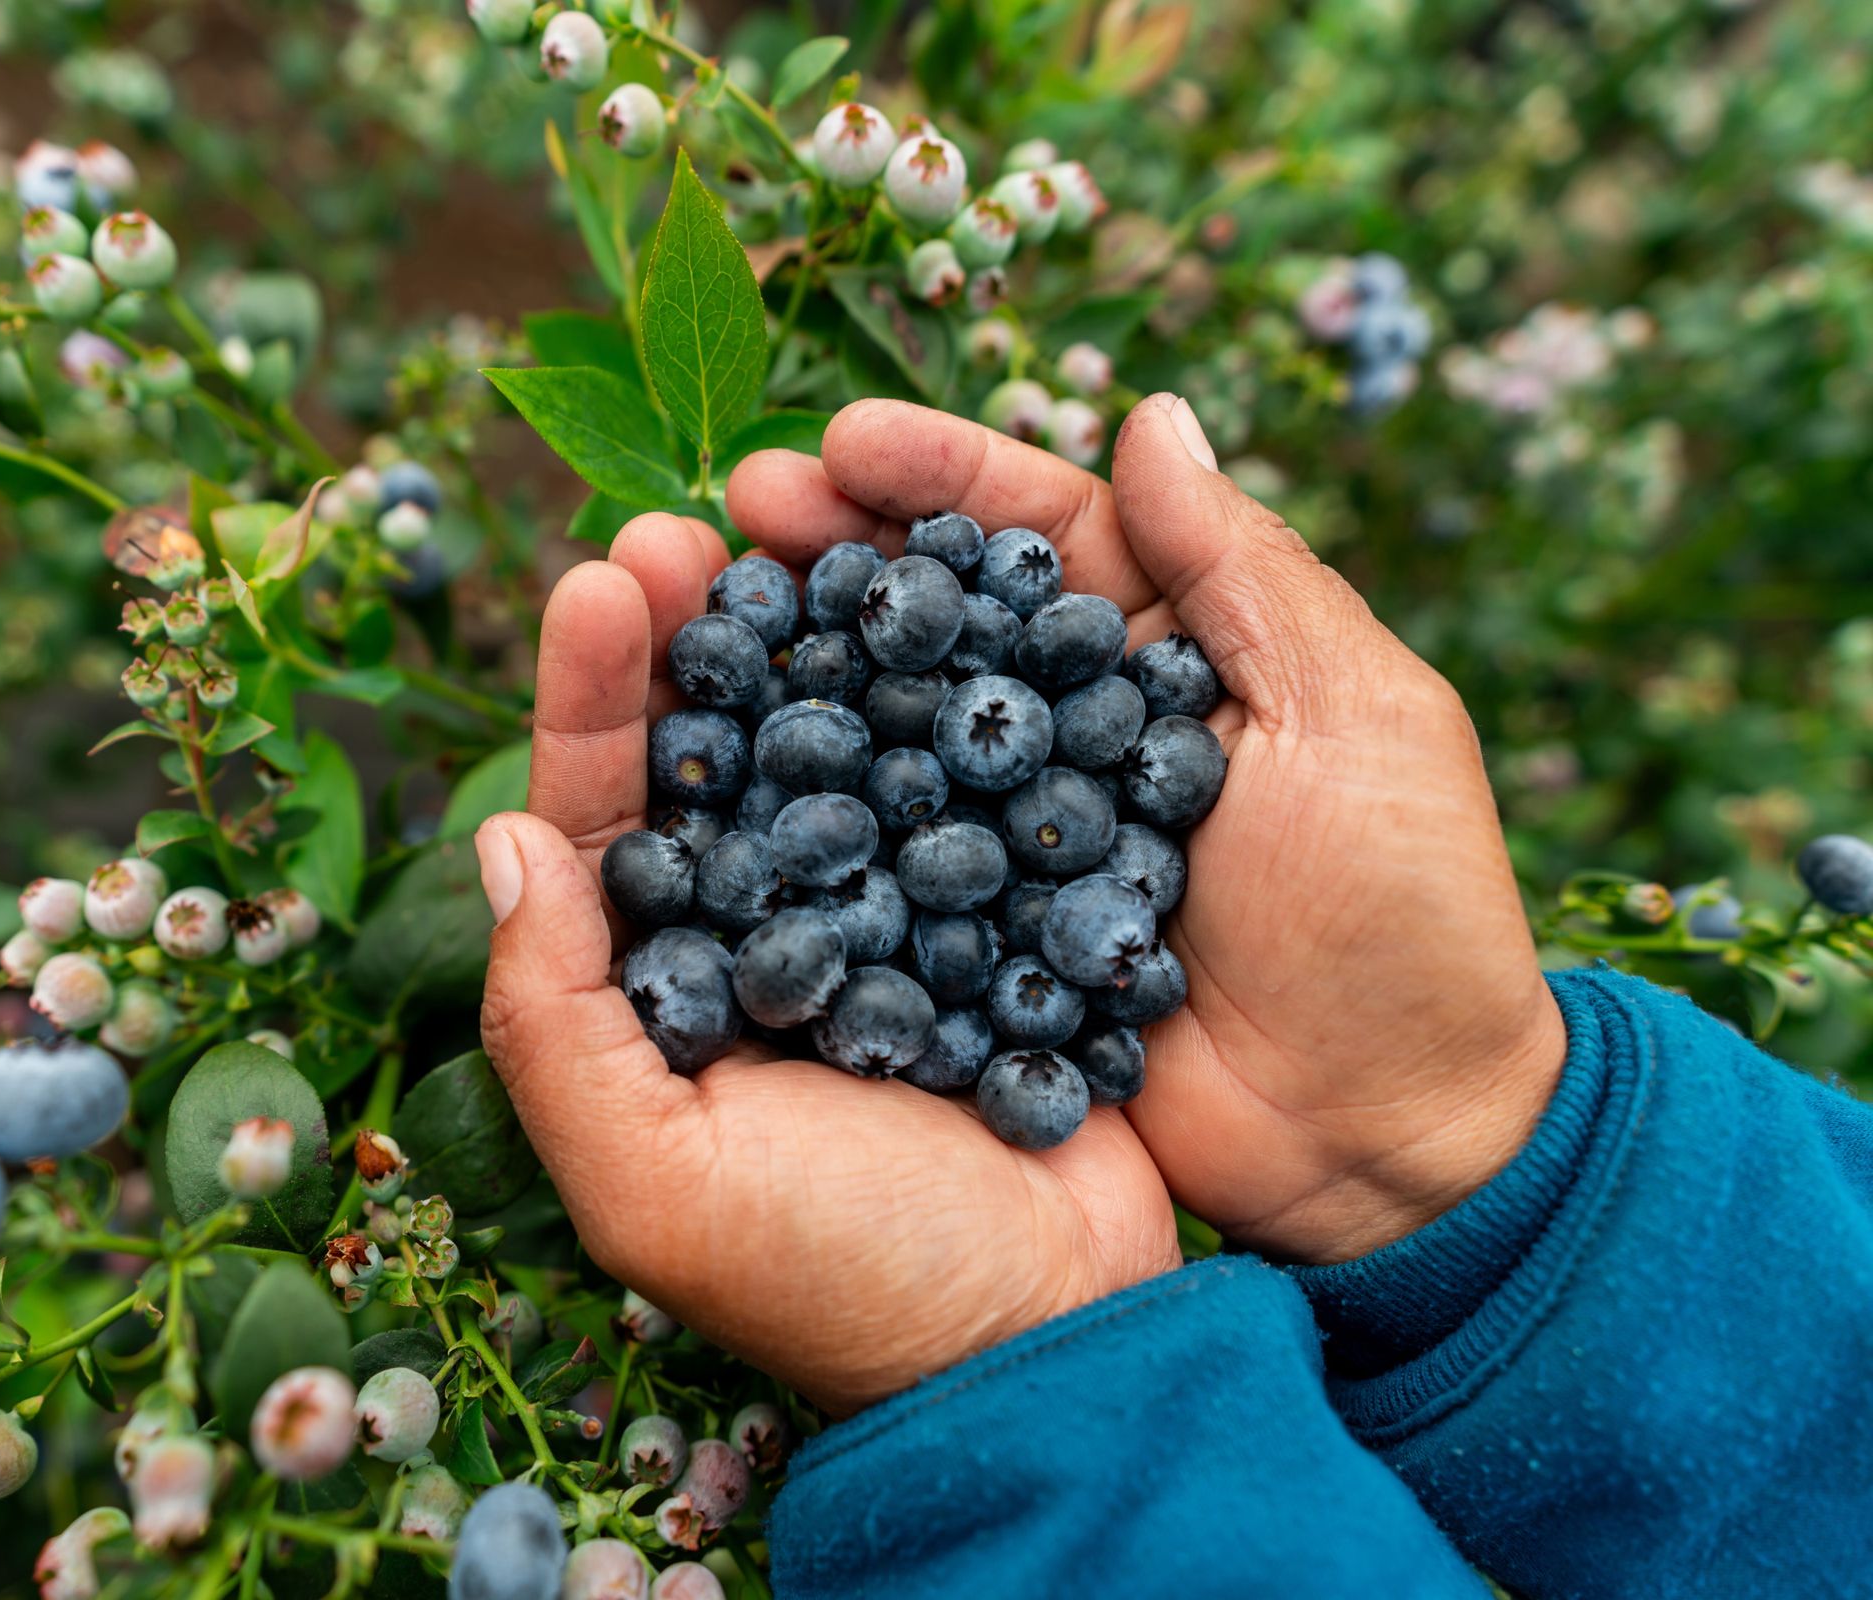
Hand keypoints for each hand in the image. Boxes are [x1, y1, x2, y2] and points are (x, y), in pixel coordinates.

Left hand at [476, 515, 1178, 1414]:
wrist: (1056, 1332)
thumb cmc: (847, 1275)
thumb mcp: (659, 1181)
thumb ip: (554, 1024)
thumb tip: (504, 841)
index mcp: (660, 996)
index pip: (602, 823)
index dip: (593, 701)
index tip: (600, 577)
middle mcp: (760, 939)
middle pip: (711, 758)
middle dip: (689, 639)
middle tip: (686, 521)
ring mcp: (881, 916)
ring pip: (830, 748)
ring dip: (809, 640)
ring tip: (800, 530)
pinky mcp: (991, 910)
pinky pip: (954, 784)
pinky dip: (939, 698)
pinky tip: (938, 610)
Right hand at [729, 395, 1566, 1261]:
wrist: (1385, 1145)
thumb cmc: (1404, 919)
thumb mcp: (1354, 718)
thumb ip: (1244, 571)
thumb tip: (1152, 412)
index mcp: (1176, 653)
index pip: (1046, 533)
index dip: (944, 479)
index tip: (839, 441)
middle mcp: (1082, 732)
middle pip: (945, 613)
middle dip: (841, 552)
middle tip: (733, 510)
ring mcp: (1020, 841)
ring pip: (893, 727)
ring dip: (798, 666)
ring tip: (693, 612)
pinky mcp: (981, 944)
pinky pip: (883, 865)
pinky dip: (808, 819)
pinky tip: (723, 773)